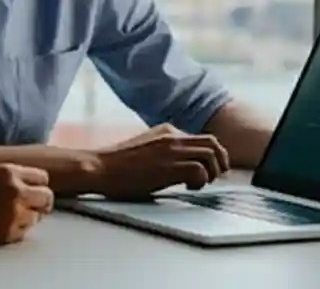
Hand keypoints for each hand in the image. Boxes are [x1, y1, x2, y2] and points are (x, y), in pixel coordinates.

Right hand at [0, 164, 54, 244]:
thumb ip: (13, 178)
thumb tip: (36, 187)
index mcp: (9, 171)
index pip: (42, 178)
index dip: (38, 185)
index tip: (33, 191)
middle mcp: (15, 190)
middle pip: (47, 197)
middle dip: (41, 202)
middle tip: (32, 207)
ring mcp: (13, 212)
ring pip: (37, 217)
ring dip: (28, 217)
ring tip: (8, 216)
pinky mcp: (8, 232)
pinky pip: (24, 232)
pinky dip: (17, 230)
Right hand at [94, 124, 229, 198]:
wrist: (99, 167)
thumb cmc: (117, 166)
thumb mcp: (145, 149)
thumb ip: (164, 151)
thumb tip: (182, 166)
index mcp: (167, 131)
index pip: (202, 138)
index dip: (212, 155)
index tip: (211, 170)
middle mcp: (172, 137)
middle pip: (212, 143)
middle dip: (220, 161)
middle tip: (216, 177)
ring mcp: (171, 150)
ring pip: (210, 155)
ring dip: (212, 172)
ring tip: (200, 184)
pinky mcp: (168, 166)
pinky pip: (199, 170)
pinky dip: (201, 181)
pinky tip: (189, 188)